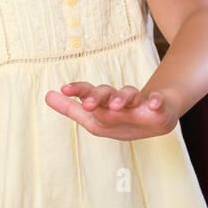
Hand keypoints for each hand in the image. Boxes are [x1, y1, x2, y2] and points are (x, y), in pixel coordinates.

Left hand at [45, 81, 176, 140]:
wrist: (158, 119)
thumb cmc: (123, 118)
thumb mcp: (96, 118)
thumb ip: (72, 109)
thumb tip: (47, 95)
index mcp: (105, 103)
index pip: (90, 93)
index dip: (78, 90)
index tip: (64, 89)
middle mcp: (121, 100)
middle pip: (108, 92)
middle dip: (98, 96)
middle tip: (88, 104)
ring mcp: (140, 103)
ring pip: (131, 94)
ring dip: (122, 98)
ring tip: (116, 105)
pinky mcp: (159, 107)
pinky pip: (158, 102)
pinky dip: (156, 101)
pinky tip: (152, 103)